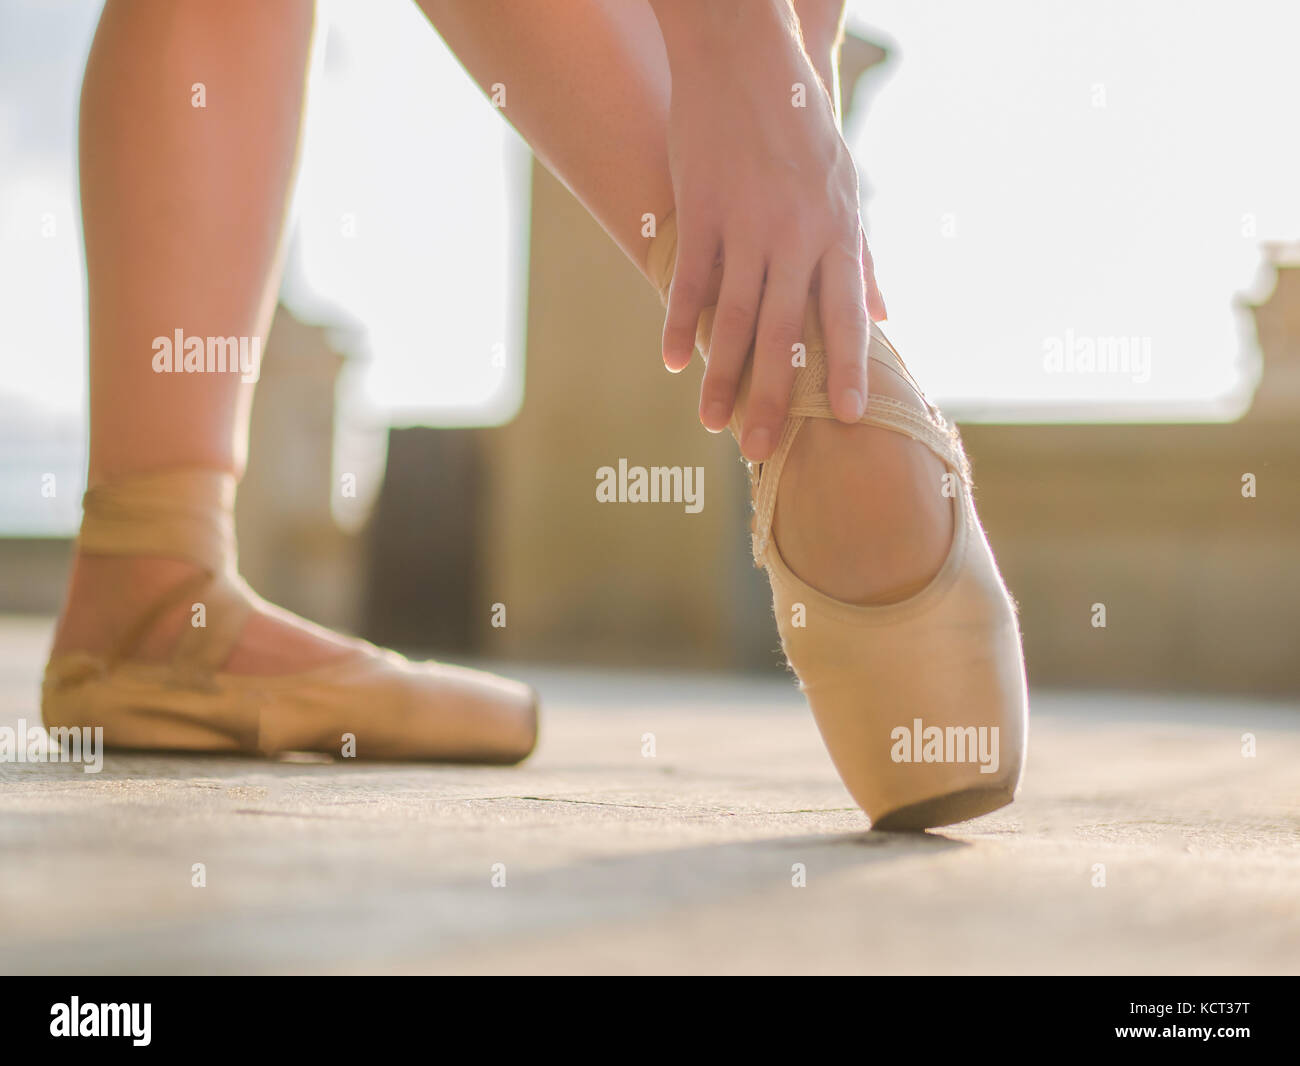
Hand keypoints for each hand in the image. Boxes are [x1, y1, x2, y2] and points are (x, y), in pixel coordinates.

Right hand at [651, 0, 879, 460]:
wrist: (745, 56)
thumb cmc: (801, 123)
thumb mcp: (846, 185)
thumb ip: (861, 255)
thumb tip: (886, 314)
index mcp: (836, 231)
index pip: (845, 316)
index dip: (846, 369)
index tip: (847, 418)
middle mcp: (795, 236)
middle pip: (783, 332)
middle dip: (772, 396)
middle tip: (759, 449)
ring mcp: (744, 225)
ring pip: (733, 317)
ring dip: (721, 376)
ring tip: (712, 424)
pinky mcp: (700, 211)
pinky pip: (689, 280)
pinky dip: (680, 323)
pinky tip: (673, 362)